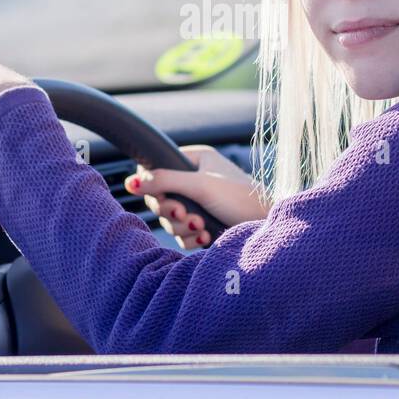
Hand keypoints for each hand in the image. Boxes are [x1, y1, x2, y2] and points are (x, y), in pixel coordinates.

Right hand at [124, 144, 269, 249]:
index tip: (163, 198)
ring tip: (202, 226)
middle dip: (172, 211)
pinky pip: (184, 234)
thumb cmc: (241, 198)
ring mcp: (200, 204)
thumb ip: (164, 181)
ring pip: (172, 219)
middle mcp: (195, 180)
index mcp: (195, 160)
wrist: (268, 226)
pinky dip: (192, 238)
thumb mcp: (200, 185)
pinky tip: (206, 237)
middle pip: (161, 198)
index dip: (154, 187)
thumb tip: (130, 182)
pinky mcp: (205, 225)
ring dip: (184, 227)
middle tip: (186, 214)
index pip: (157, 169)